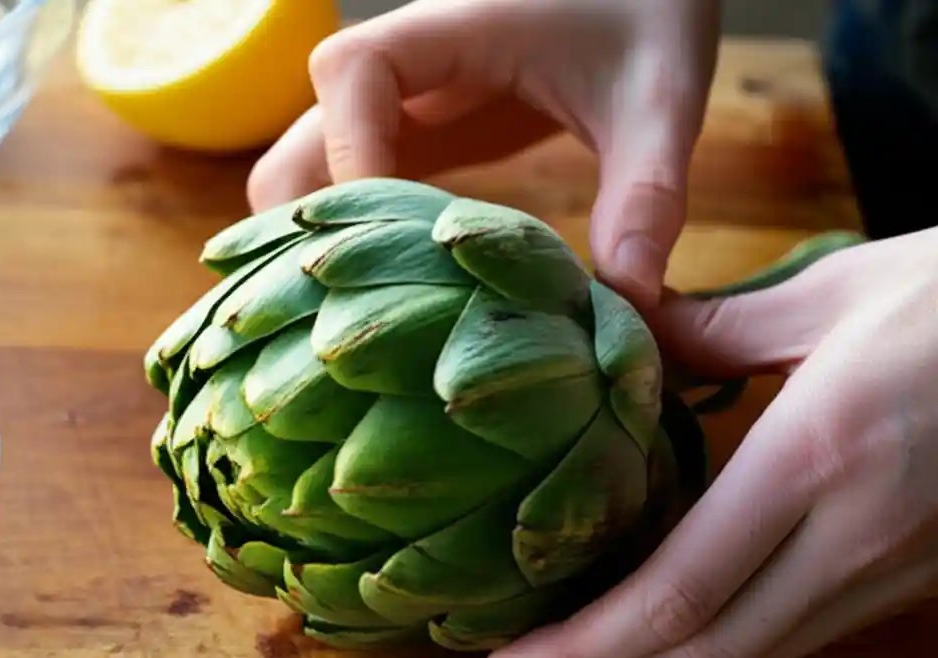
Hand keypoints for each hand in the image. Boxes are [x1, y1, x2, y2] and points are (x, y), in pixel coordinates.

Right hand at [247, 0, 721, 305]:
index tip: (400, 237)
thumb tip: (632, 299)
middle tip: (365, 315)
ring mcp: (396, 114)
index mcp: (443, 32)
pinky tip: (403, 307)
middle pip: (296, 152)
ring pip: (310, 186)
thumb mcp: (661, 100)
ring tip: (373, 326)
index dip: (354, 156)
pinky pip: (353, 200)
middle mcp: (398, 73)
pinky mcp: (414, 145)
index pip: (350, 75)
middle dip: (312, 235)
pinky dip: (359, 252)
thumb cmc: (646, 14)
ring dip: (329, 253)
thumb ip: (648, 192)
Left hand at [484, 229, 937, 657]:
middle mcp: (860, 534)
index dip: (581, 648)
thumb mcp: (831, 293)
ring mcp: (900, 566)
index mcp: (819, 457)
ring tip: (585, 630)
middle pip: (711, 652)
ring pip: (759, 652)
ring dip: (664, 654)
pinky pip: (805, 627)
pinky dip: (727, 629)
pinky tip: (680, 596)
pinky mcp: (924, 574)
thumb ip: (712, 328)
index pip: (677, 593)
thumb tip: (623, 328)